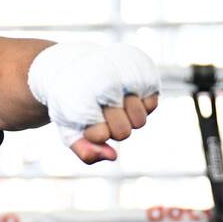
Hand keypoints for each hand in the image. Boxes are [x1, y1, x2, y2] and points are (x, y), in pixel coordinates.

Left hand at [27, 42, 160, 164]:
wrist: (76, 65)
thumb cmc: (73, 103)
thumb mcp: (69, 128)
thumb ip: (85, 151)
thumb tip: (113, 156)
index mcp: (82, 99)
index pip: (100, 135)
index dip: (95, 133)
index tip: (86, 118)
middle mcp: (106, 84)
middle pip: (123, 133)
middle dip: (113, 128)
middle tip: (103, 110)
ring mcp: (128, 75)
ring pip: (140, 121)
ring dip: (129, 117)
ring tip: (116, 101)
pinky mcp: (146, 69)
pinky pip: (153, 105)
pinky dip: (142, 103)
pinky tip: (127, 92)